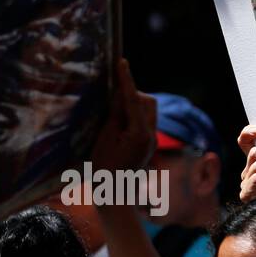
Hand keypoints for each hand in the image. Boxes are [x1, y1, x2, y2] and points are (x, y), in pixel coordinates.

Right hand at [90, 59, 156, 175]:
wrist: (114, 194)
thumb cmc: (104, 168)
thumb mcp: (105, 138)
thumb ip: (115, 114)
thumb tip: (120, 94)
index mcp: (139, 133)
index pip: (133, 98)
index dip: (126, 79)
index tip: (121, 61)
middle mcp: (150, 135)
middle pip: (147, 101)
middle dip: (132, 92)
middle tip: (112, 94)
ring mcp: (151, 140)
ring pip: (148, 110)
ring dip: (133, 103)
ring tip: (114, 109)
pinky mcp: (148, 144)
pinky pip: (144, 120)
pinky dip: (133, 114)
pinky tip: (118, 120)